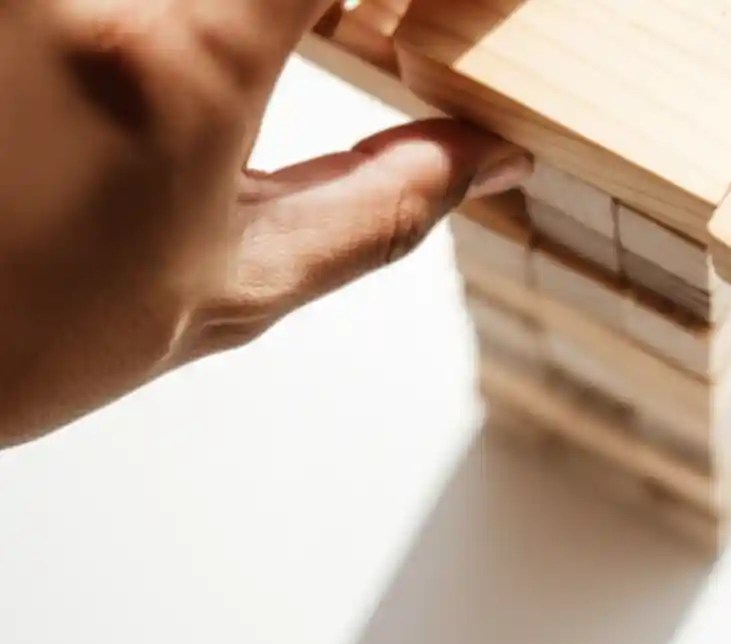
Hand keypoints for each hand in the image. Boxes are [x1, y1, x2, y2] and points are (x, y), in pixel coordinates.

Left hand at [0, 2, 528, 446]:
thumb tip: (489, 153)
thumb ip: (381, 206)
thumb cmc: (16, 330)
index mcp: (180, 58)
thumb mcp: (232, 287)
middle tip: (356, 34)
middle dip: (330, 2)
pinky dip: (186, 8)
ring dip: (263, 8)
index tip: (457, 7)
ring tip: (293, 44)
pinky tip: (198, 36)